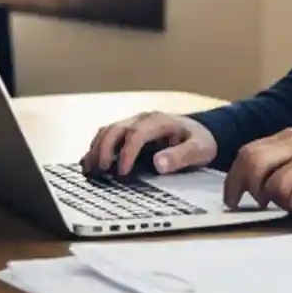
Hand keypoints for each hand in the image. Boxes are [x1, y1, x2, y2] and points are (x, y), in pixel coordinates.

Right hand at [80, 112, 217, 176]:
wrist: (202, 131)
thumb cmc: (200, 140)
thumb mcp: (199, 149)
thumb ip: (181, 156)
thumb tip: (158, 164)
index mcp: (159, 121)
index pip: (136, 134)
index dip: (127, 153)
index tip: (123, 173)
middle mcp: (142, 119)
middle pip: (116, 129)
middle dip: (105, 149)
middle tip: (101, 171)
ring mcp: (133, 123)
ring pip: (108, 131)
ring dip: (97, 149)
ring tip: (90, 170)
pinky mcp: (128, 131)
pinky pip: (107, 135)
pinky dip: (96, 148)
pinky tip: (89, 163)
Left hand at [224, 128, 291, 217]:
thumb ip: (278, 163)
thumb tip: (242, 184)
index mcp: (291, 137)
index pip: (248, 152)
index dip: (234, 178)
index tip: (231, 198)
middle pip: (255, 164)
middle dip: (250, 189)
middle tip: (258, 204)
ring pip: (275, 187)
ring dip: (282, 202)